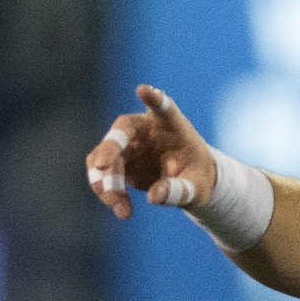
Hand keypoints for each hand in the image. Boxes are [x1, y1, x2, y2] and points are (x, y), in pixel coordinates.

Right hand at [85, 85, 216, 220]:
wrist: (189, 182)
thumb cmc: (197, 177)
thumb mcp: (197, 187)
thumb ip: (180, 190)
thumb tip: (155, 197)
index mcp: (173, 125)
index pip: (163, 107)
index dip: (154, 98)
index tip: (144, 90)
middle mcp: (146, 128)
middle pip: (122, 130)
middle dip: (110, 147)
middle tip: (103, 167)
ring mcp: (129, 143)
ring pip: (105, 155)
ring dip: (107, 181)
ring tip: (123, 210)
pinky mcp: (119, 161)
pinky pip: (101, 172)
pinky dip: (105, 189)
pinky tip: (119, 208)